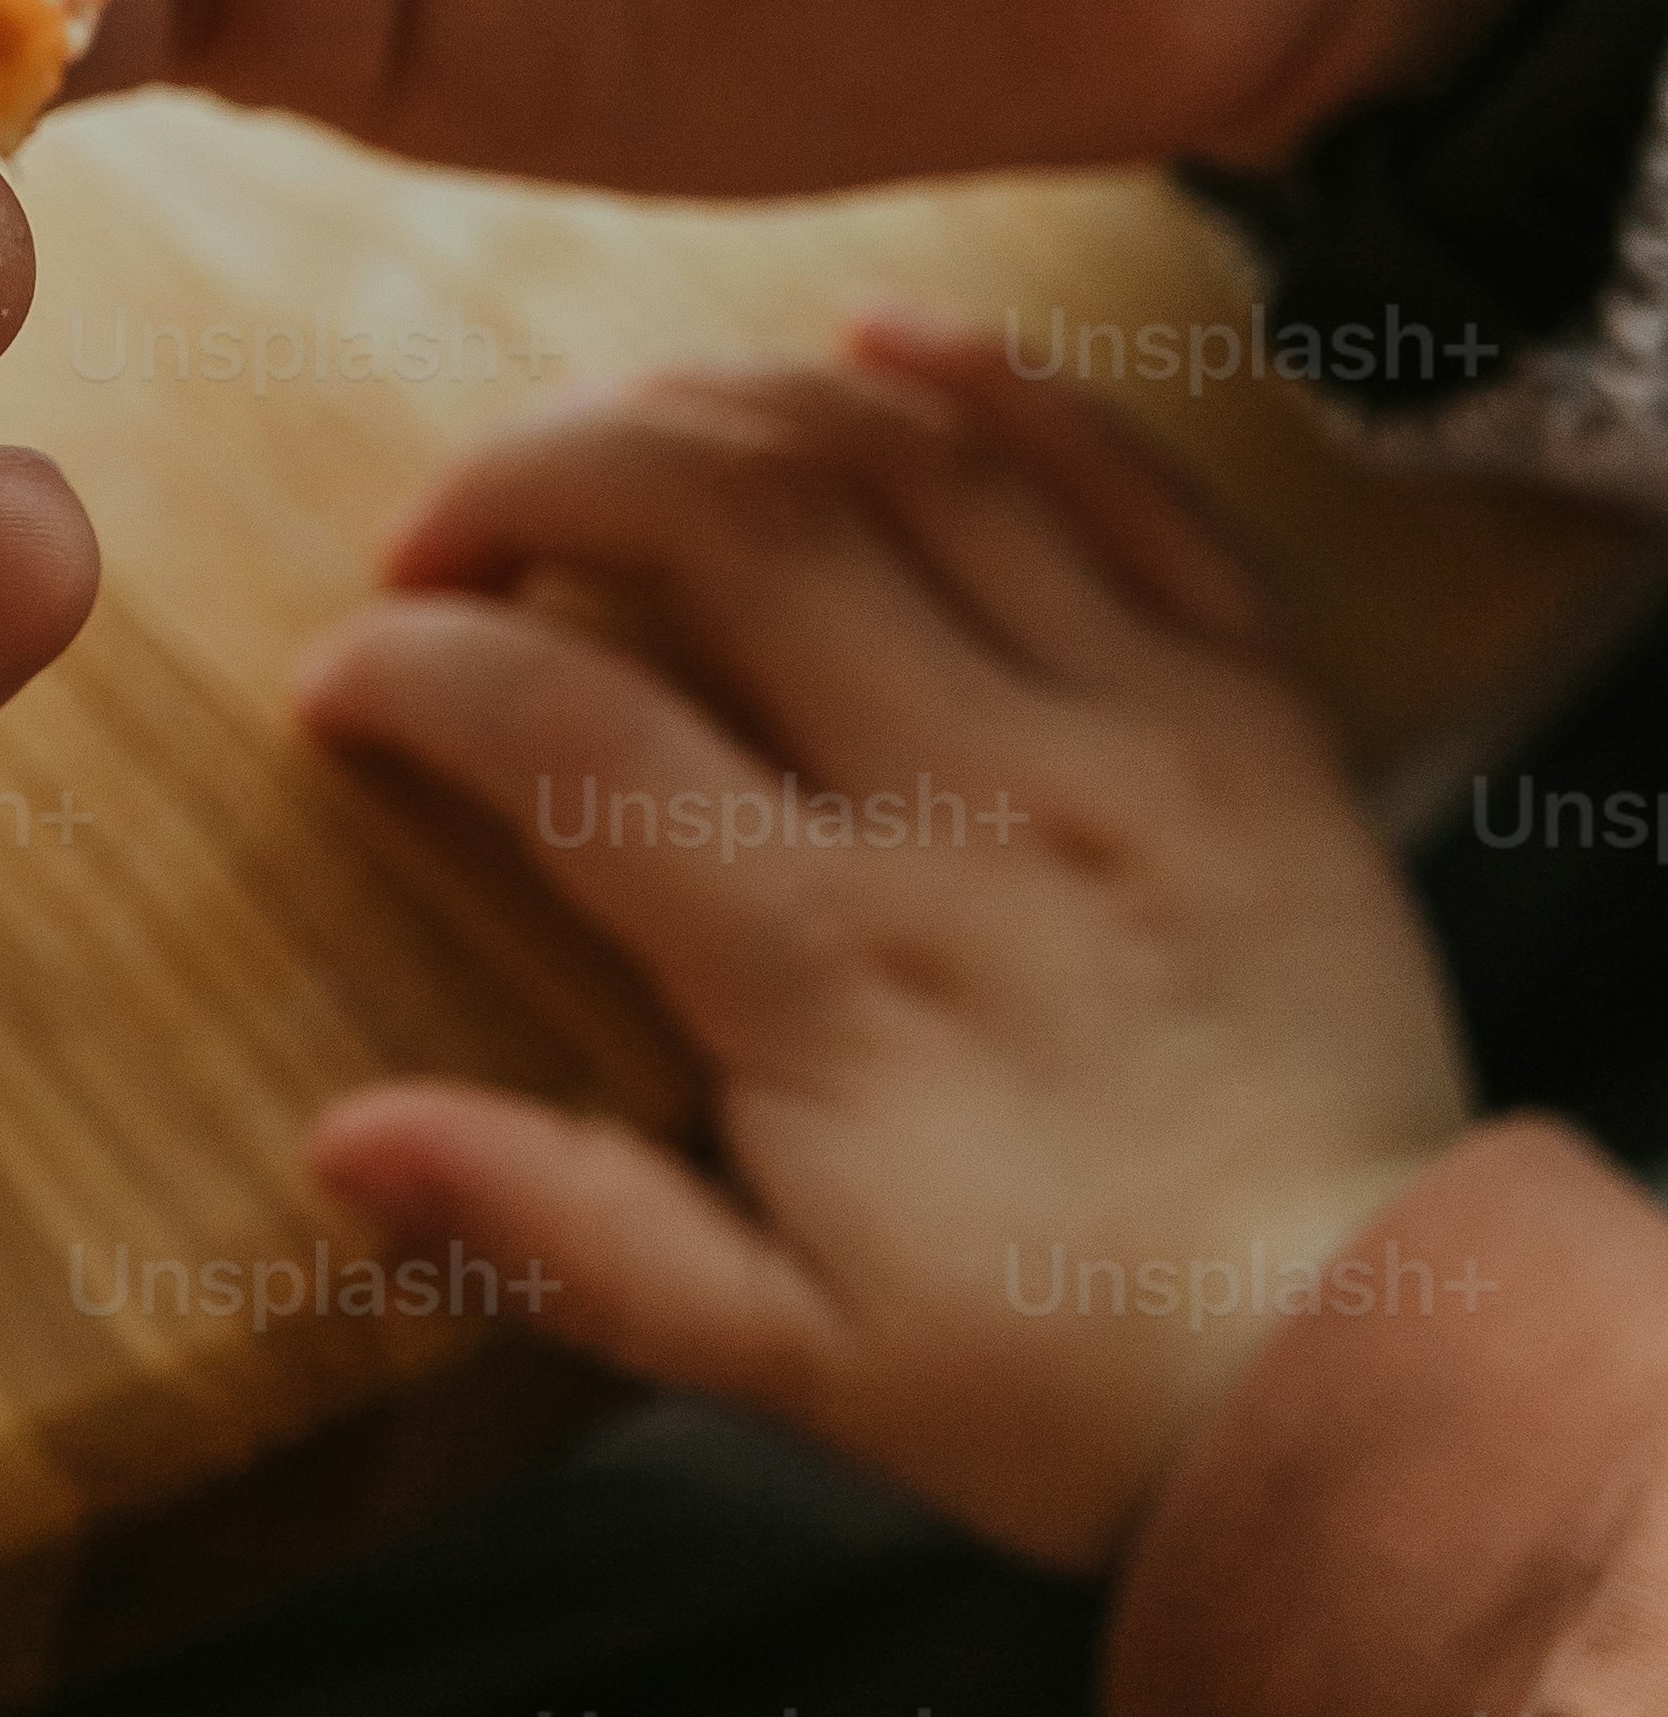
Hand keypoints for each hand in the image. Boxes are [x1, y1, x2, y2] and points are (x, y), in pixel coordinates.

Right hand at [298, 321, 1474, 1561]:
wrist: (1377, 1368)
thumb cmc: (1064, 1376)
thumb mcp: (788, 1358)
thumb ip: (562, 1231)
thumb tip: (339, 1141)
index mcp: (835, 963)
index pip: (562, 722)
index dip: (413, 668)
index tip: (342, 679)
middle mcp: (977, 798)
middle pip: (720, 509)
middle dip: (534, 469)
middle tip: (448, 525)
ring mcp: (1130, 724)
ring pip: (896, 452)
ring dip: (717, 400)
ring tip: (614, 437)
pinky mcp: (1251, 701)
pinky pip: (1120, 475)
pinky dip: (987, 377)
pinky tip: (872, 340)